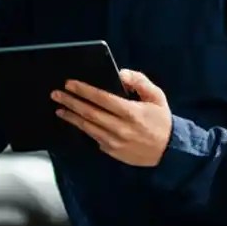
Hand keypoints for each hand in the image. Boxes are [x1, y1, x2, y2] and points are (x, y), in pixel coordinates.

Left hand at [52, 69, 171, 166]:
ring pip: (88, 127)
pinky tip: (74, 121)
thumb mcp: (156, 96)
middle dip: (71, 102)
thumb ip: (139, 81)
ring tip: (59, 108)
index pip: (102, 99)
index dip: (84, 90)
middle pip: (90, 113)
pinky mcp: (112, 152)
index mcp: (131, 112)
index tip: (70, 83)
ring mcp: (115, 142)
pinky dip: (83, 129)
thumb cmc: (161, 120)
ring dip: (72, 117)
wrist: (170, 151)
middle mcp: (120, 128)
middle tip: (56, 94)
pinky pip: (93, 138)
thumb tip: (120, 73)